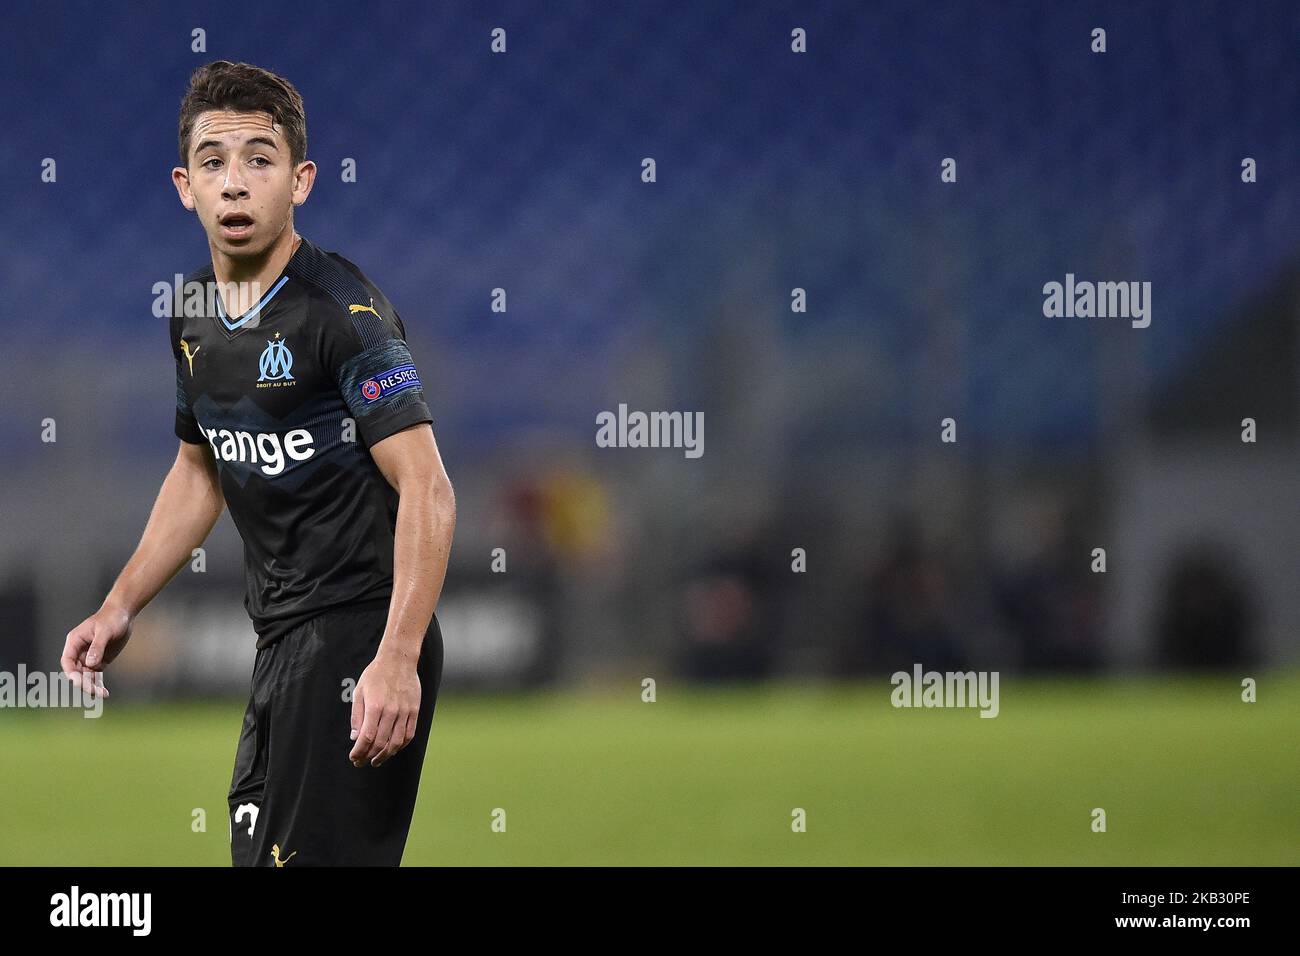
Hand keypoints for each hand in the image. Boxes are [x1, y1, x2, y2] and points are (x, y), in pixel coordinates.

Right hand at [61, 602, 132, 698]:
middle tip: (94, 692)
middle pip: (76, 672)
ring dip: (92, 686)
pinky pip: (96, 675)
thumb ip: (97, 647)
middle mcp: (79, 652)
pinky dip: (99, 684)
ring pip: (86, 676)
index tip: (78, 681)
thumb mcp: (105, 631)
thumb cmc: (112, 619)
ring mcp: (89, 657)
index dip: (71, 673)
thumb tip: (90, 664)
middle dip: (84, 683)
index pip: (67, 661)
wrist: (123, 614)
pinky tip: (104, 693)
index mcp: (74, 642)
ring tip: (102, 695)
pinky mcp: (100, 661)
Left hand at [349, 649, 420, 767]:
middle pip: (381, 743)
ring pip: (396, 742)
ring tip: (376, 760)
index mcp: (375, 706)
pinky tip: (392, 749)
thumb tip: (355, 737)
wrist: (399, 659)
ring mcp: (405, 711)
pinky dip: (401, 746)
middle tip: (361, 762)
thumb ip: (357, 716)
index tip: (353, 757)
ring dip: (385, 755)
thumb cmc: (375, 675)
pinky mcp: (414, 711)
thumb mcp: (359, 692)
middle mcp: (391, 711)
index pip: (367, 737)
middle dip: (368, 756)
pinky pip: (409, 734)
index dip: (359, 751)